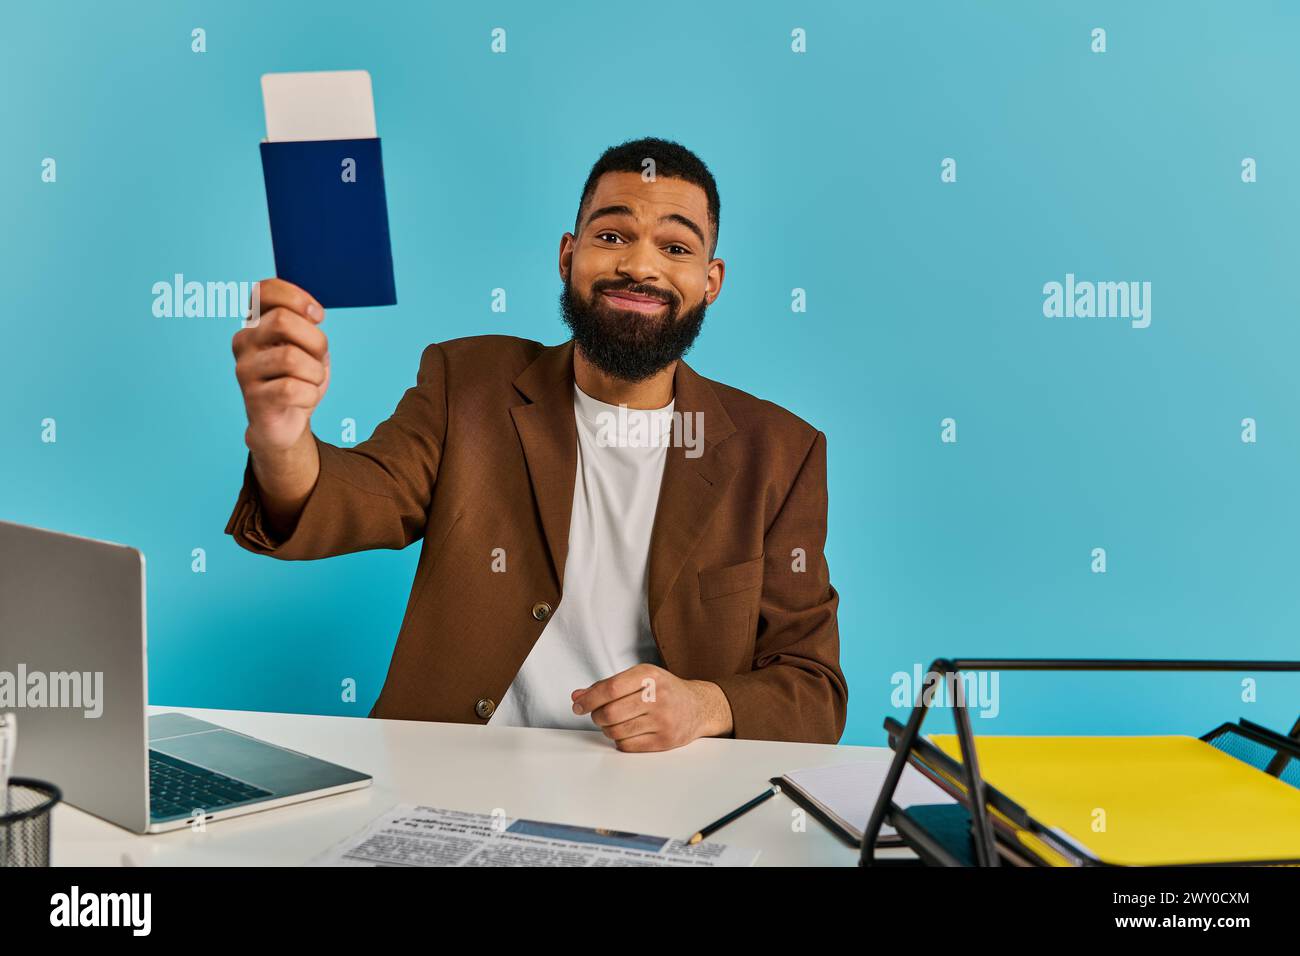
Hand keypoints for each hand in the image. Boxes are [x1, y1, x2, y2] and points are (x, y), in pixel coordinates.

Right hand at [232, 278, 329, 453]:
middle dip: (314, 340)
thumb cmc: (298, 379)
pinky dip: (310, 395)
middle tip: (318, 357)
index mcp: (256, 323)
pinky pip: (293, 389)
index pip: (265, 290)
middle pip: (282, 320)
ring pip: (290, 357)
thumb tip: (311, 313)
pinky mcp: (254, 398)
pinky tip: (304, 399)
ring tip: (311, 382)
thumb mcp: (308, 346)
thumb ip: (305, 324)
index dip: (297, 297)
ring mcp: (245, 370)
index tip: (318, 316)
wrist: (285, 424)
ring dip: (315, 372)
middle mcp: (244, 342)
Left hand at [571, 663, 733, 752]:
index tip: (578, 706)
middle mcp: (658, 696)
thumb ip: (607, 686)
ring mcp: (663, 720)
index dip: (589, 700)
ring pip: (616, 731)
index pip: (610, 689)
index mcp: (649, 676)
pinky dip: (620, 741)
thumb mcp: (639, 678)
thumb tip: (577, 697)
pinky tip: (628, 732)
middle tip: (599, 715)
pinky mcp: (665, 740)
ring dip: (608, 729)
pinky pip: (627, 746)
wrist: (699, 707)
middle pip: (610, 713)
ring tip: (616, 723)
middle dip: (597, 716)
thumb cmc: (664, 691)